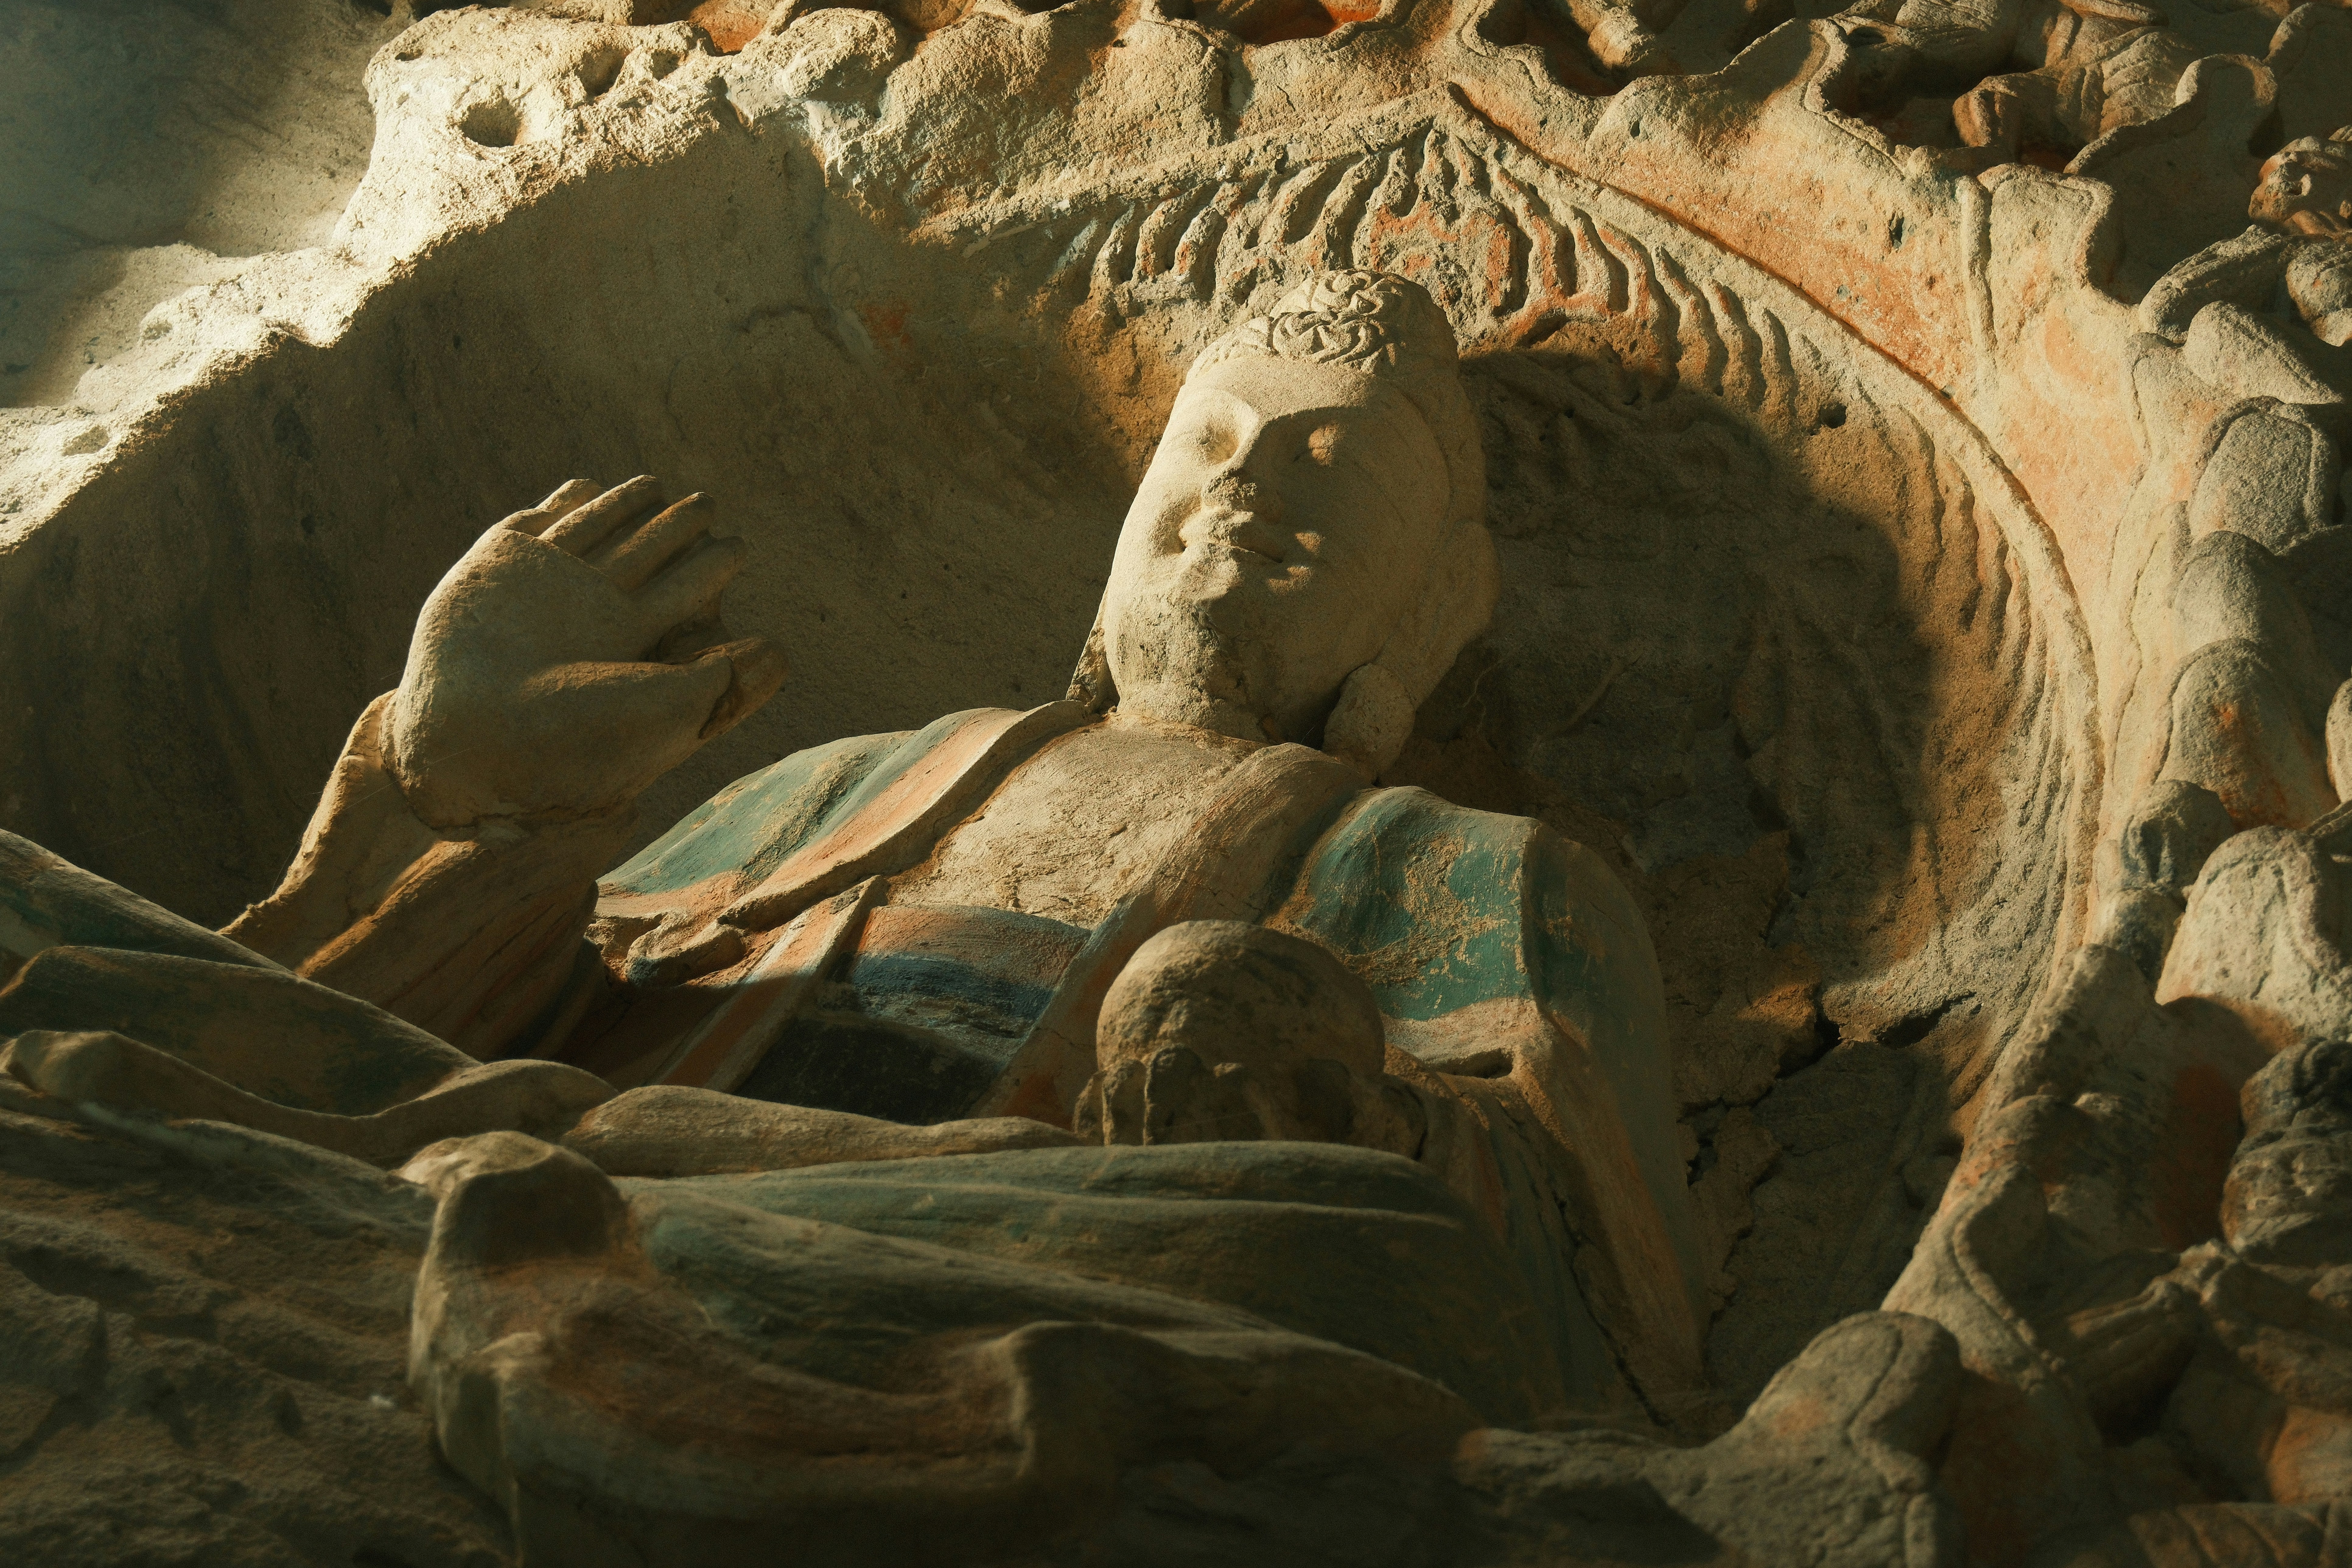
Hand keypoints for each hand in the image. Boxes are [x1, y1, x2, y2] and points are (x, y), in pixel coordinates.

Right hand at [388, 478, 787, 827]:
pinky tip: (586, 485)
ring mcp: (545, 587)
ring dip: (627, 508)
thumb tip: (777, 651)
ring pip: (596, 533)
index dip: (711, 570)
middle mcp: (591, 615)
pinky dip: (564, 504)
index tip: (737, 548)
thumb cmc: (574, 735)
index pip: (682, 598)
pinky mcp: (500, 565)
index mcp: (632, 646)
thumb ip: (723, 681)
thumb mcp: (668, 710)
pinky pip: (538, 524)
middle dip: (678, 531)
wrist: (475, 737)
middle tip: (708, 505)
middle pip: (644, 559)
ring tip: (655, 486)